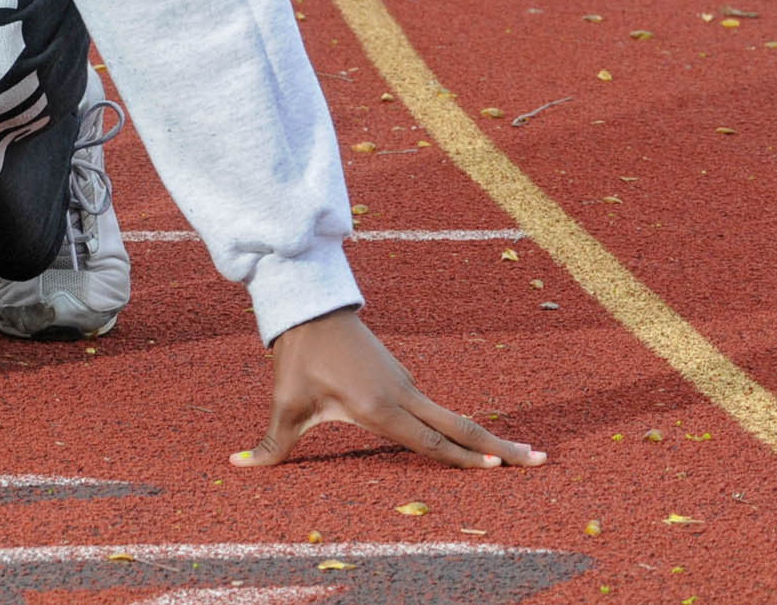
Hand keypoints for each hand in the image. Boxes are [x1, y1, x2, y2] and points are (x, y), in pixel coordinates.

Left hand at [231, 308, 545, 470]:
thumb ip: (270, 444)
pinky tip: (475, 439)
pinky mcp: (401, 375)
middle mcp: (402, 395)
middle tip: (540, 460)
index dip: (463, 459)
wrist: (309, 306)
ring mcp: (405, 383)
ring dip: (486, 436)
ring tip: (520, 454)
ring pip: (453, 415)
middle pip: (460, 426)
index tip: (498, 470)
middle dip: (499, 447)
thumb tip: (235, 464)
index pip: (429, 442)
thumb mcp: (285, 404)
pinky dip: (462, 425)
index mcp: (380, 408)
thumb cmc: (298, 357)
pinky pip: (437, 407)